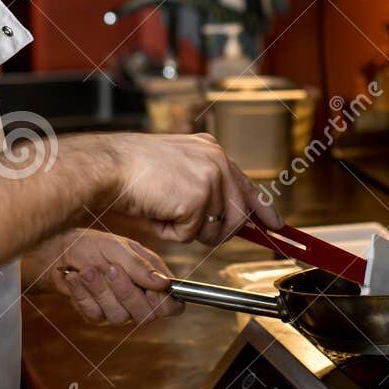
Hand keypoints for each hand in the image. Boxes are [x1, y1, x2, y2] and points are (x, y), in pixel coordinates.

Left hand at [42, 230, 182, 325]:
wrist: (59, 252)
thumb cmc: (92, 245)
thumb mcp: (117, 248)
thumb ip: (140, 266)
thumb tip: (164, 282)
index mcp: (151, 279)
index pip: (171, 306)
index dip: (164, 304)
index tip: (150, 290)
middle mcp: (138, 298)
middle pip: (146, 315)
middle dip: (126, 291)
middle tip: (110, 269)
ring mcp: (117, 309)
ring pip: (119, 316)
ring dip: (100, 290)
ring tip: (87, 270)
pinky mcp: (96, 316)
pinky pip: (95, 315)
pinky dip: (83, 294)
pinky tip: (75, 278)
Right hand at [88, 131, 282, 244]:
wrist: (110, 166)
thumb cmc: (133, 170)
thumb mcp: (178, 169)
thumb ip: (204, 185)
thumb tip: (227, 218)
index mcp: (212, 151)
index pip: (249, 186)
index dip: (265, 210)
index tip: (278, 226)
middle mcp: (217, 162)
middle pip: (237, 218)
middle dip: (215, 232)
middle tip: (183, 222)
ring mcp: (210, 180)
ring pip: (214, 232)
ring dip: (186, 231)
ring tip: (164, 208)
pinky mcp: (197, 200)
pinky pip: (190, 237)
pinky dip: (169, 233)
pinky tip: (156, 210)